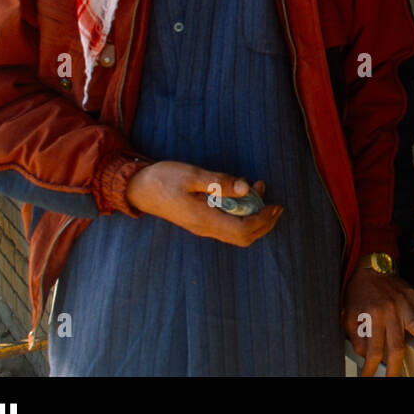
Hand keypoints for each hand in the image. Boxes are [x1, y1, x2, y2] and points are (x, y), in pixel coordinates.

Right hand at [126, 160, 281, 246]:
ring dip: (253, 215)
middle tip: (276, 204)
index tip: (275, 205)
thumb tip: (246, 187)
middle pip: (244, 237)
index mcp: (204, 220)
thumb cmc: (163, 179)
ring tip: (259, 189)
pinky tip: (243, 191)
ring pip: (236, 230)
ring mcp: (203, 226)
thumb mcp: (191, 176)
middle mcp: (206, 228)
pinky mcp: (201, 220)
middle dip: (264, 223)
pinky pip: (227, 222)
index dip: (263, 220)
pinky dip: (241, 211)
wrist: (138, 188)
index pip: (242, 230)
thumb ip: (219, 182)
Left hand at [342, 267, 413, 376]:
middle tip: (394, 379)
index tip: (368, 377)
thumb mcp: (349, 314)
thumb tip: (365, 355)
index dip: (371, 367)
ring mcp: (405, 303)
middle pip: (396, 344)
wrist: (369, 266)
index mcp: (372, 315)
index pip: (373, 350)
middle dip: (395, 367)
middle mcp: (390, 310)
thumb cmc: (358, 291)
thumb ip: (357, 336)